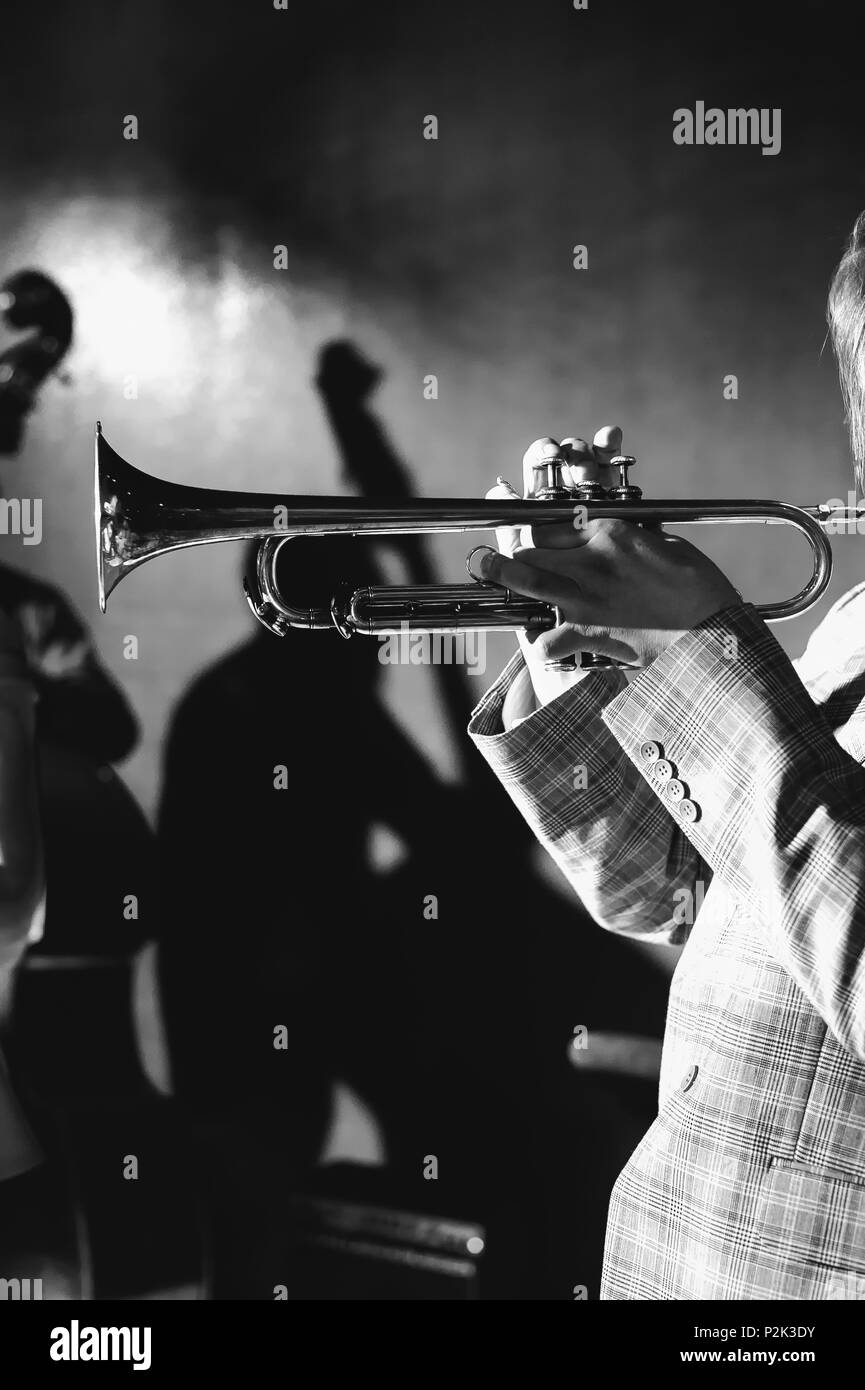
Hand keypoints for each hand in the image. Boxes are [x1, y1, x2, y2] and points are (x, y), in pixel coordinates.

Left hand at [483, 428, 740, 668]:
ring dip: (501, 574)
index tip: (519, 525)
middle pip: (534, 546)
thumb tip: (618, 530)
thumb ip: (635, 535)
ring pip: (528, 580)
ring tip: (483, 568)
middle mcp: (593, 560)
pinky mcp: (588, 632)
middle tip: (492, 553)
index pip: (557, 521)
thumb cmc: (699, 589)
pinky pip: (548, 640)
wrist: (713, 635)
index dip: (534, 525)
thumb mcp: (668, 545)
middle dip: (513, 550)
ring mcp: (587, 596)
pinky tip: (542, 644)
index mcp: (613, 533)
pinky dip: (541, 644)